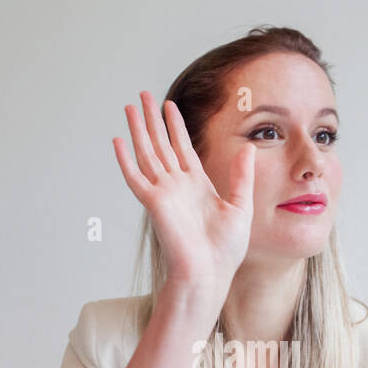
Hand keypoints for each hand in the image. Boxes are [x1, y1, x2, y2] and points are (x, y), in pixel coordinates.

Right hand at [112, 90, 254, 306]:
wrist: (210, 273)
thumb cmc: (225, 250)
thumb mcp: (241, 206)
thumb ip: (241, 176)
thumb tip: (248, 147)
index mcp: (196, 185)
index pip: (182, 148)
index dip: (175, 126)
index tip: (168, 105)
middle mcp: (177, 186)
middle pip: (160, 145)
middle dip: (152, 119)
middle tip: (143, 94)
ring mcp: (163, 193)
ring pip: (147, 154)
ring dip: (138, 130)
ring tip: (130, 107)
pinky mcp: (154, 204)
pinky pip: (135, 178)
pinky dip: (125, 160)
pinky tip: (118, 141)